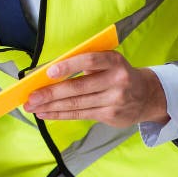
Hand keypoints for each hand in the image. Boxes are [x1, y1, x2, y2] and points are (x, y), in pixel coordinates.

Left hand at [23, 50, 168, 126]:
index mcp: (114, 61)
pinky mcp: (111, 115)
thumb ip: (83, 65)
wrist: (147, 95)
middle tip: (30, 97)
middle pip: (78, 87)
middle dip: (50, 93)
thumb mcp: (107, 63)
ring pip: (76, 104)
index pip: (90, 61)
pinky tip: (45, 113)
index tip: (49, 72)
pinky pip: (80, 114)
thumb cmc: (116, 74)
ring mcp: (115, 100)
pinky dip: (60, 114)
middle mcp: (117, 80)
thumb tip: (47, 73)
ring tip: (32, 107)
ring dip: (50, 106)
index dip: (69, 66)